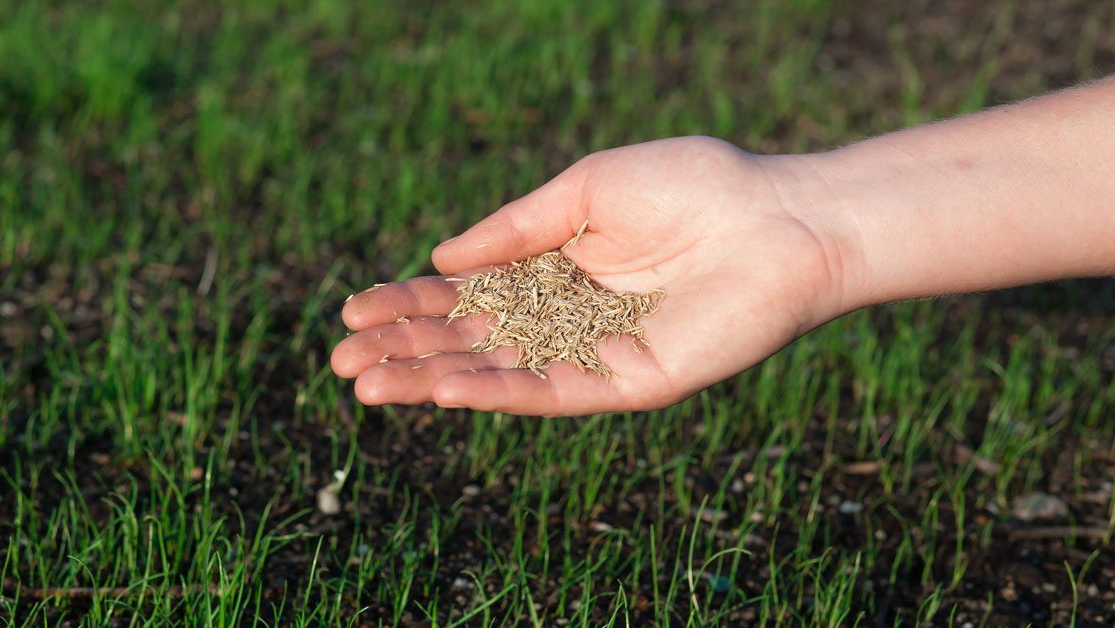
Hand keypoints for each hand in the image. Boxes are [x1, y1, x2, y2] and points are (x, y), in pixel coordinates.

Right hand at [331, 137, 851, 415]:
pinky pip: (553, 393)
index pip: (467, 296)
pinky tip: (445, 388)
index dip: (409, 304)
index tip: (352, 309)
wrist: (781, 218)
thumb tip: (440, 258)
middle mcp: (568, 318)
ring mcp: (596, 354)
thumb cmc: (694, 186)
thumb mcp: (586, 188)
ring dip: (433, 381)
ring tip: (369, 387)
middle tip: (342, 360)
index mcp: (556, 269)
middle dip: (406, 350)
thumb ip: (515, 228)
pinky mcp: (628, 382)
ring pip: (500, 373)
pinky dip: (498, 392)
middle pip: (472, 341)